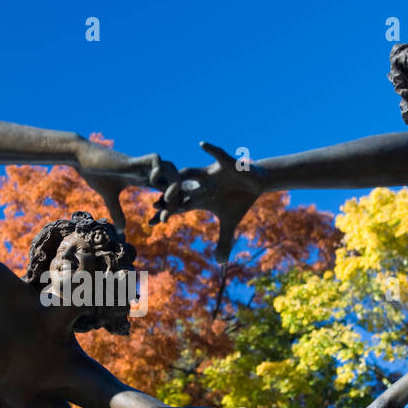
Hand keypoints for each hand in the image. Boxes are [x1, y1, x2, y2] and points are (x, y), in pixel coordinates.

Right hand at [75, 141, 176, 230]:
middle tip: (166, 216)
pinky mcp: (133, 160)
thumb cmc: (95, 174)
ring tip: (166, 199)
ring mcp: (141, 164)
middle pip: (174, 180)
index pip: (166, 190)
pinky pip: (156, 159)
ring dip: (173, 184)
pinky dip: (159, 171)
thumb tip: (121, 231)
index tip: (159, 222)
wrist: (83, 160)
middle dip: (176, 199)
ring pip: (171, 168)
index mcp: (144, 179)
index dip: (168, 207)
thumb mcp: (109, 198)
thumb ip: (117, 213)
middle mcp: (146, 171)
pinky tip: (151, 183)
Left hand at [150, 142, 262, 261]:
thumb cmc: (239, 201)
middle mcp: (200, 185)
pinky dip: (211, 150)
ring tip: (170, 179)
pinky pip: (217, 154)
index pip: (178, 206)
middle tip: (154, 206)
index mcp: (199, 198)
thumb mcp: (230, 223)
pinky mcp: (226, 164)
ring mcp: (211, 173)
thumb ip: (223, 242)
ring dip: (182, 177)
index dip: (166, 214)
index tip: (150, 223)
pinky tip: (202, 144)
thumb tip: (221, 263)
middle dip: (168, 198)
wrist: (256, 182)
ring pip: (192, 173)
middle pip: (180, 191)